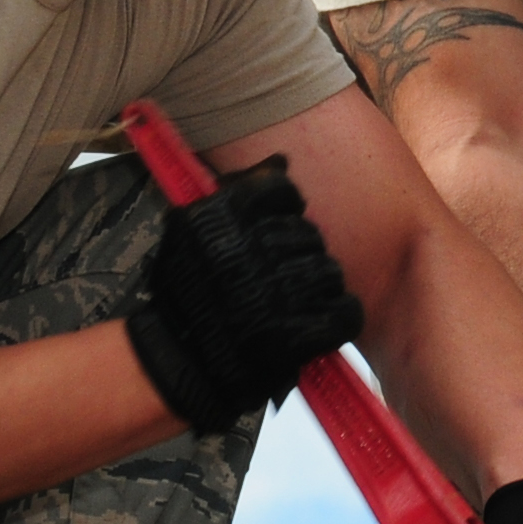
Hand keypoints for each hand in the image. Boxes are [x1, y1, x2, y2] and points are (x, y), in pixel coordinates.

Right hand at [121, 156, 363, 435]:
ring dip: (318, 288)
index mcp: (221, 220)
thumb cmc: (187, 296)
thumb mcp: (195, 234)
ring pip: (328, 272)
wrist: (177, 362)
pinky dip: (339, 318)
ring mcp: (274, 294)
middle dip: (300, 256)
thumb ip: (238, 193)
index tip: (276, 230)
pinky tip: (321, 324)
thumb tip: (282, 161)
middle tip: (281, 278)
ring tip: (296, 303)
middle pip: (308, 234)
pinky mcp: (296, 335)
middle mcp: (249, 251)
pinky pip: (344, 312)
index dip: (285, 211)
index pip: (281, 191)